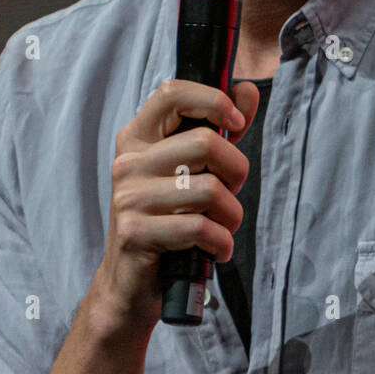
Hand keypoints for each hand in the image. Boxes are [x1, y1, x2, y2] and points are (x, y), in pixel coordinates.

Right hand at [90, 78, 260, 337]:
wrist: (129, 284)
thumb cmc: (167, 221)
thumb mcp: (191, 171)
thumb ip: (219, 129)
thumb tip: (247, 89)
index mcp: (137, 138)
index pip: (172, 92)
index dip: (213, 100)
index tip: (237, 122)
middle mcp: (127, 162)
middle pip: (205, 142)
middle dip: (236, 170)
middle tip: (232, 193)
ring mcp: (128, 197)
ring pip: (209, 189)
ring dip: (231, 215)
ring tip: (223, 228)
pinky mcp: (134, 233)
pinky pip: (200, 228)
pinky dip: (221, 242)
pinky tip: (217, 250)